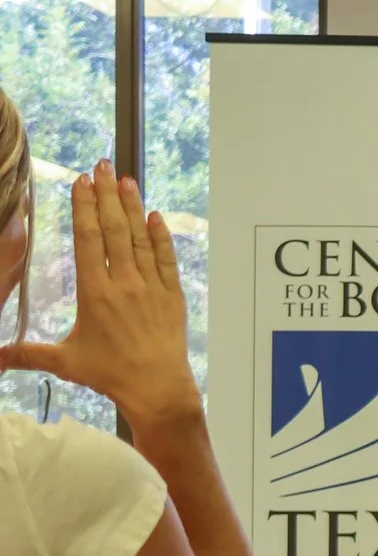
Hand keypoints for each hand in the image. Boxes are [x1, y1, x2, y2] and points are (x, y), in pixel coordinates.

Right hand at [0, 163, 198, 430]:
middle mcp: (125, 284)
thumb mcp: (64, 362)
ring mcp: (153, 288)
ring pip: (142, 239)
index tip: (81, 183)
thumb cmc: (111, 375)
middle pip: (116, 230)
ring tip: (126, 179)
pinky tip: (155, 216)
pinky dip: (161, 237)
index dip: (84, 209)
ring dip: (134, 207)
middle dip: (107, 195)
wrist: (158, 390)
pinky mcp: (173, 297)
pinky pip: (167, 260)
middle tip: (102, 165)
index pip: (89, 240)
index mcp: (96, 293)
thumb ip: (26, 354)